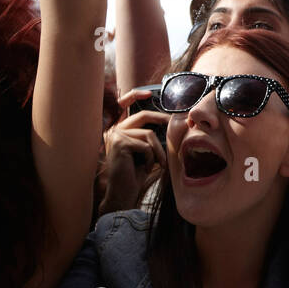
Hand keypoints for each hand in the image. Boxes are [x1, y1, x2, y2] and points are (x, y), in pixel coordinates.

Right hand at [98, 89, 168, 213]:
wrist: (124, 193)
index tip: (148, 94)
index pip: (123, 106)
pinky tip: (146, 167)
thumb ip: (148, 135)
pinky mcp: (120, 144)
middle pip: (143, 117)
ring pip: (148, 134)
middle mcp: (113, 130)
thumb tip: (168, 120)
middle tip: (175, 125)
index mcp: (118, 130)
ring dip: (158, 151)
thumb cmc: (136, 174)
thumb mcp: (144, 150)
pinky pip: (146, 145)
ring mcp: (115, 136)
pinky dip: (151, 157)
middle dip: (162, 120)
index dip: (135, 96)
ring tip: (158, 164)